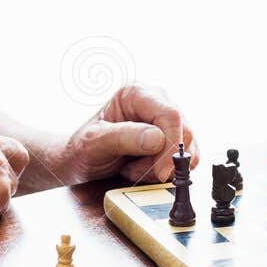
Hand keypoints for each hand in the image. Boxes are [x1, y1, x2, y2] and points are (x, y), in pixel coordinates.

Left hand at [58, 83, 198, 184]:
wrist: (80, 162)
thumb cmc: (83, 149)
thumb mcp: (93, 144)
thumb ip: (122, 138)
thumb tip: (157, 139)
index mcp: (136, 94)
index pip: (170, 115)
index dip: (171, 145)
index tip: (160, 171)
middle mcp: (155, 102)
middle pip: (183, 131)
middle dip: (163, 160)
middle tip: (136, 171)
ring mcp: (166, 120)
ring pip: (187, 147)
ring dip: (162, 167)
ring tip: (134, 168)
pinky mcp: (172, 138)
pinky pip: (186, 158)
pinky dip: (167, 171)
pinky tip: (144, 170)